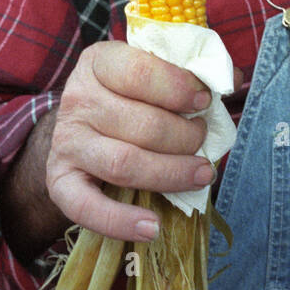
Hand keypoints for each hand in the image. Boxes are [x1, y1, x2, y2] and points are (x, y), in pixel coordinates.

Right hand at [46, 40, 241, 241]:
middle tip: (203, 140)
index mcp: (99, 63)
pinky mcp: (59, 181)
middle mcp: (77, 100)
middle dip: (185, 136)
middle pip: (141, 124)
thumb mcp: (149, 72)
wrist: (79, 128)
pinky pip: (86, 207)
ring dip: (171, 174)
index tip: (205, 102)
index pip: (140, 73)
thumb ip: (188, 72)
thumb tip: (230, 78)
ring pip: (124, 163)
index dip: (179, 88)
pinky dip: (120, 222)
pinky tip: (151, 227)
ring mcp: (67, 142)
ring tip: (201, 174)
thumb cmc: (127, 97)